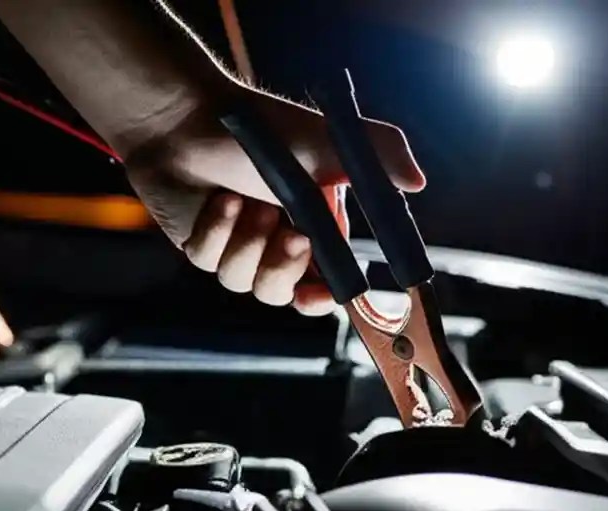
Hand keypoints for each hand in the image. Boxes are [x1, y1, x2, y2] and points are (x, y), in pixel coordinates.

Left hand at [123, 86, 425, 314]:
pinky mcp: (200, 246)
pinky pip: (209, 261)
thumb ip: (380, 154)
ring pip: (242, 281)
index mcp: (314, 229)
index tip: (328, 296)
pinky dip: (216, 232)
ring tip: (243, 198)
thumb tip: (418, 182)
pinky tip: (218, 201)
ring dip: (247, 241)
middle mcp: (274, 244)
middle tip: (294, 236)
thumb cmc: (261, 126)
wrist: (189, 115)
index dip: (324, 298)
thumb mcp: (329, 138)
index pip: (326, 282)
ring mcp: (235, 248)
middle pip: (282, 292)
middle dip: (285, 269)